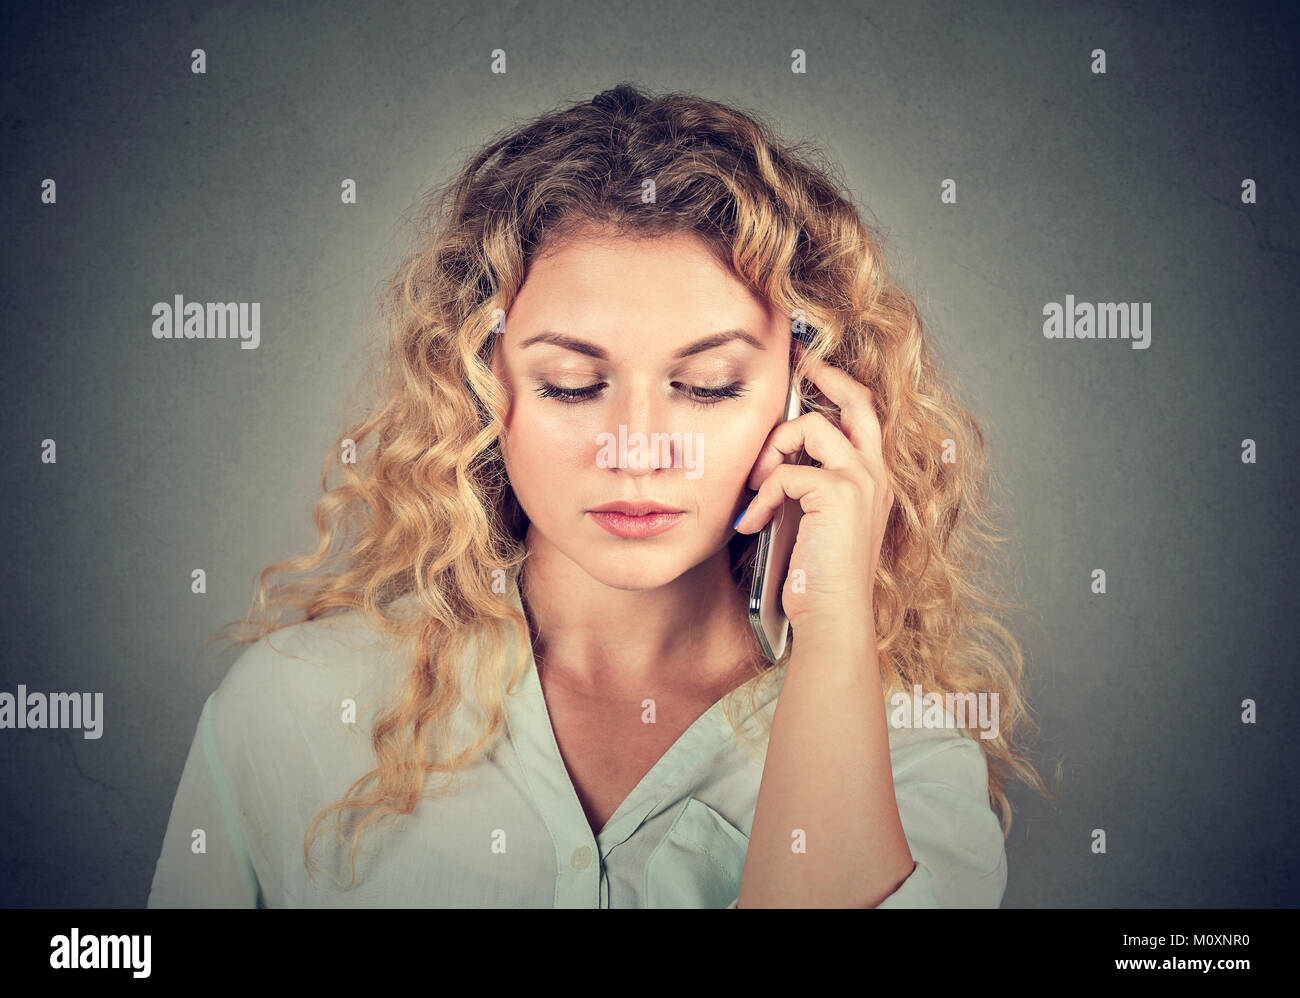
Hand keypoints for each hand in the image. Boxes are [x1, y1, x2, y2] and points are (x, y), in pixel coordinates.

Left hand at [734, 343, 894, 632]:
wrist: (833, 616)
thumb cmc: (819, 578)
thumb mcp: (816, 522)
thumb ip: (808, 487)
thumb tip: (775, 461)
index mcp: (873, 478)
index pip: (864, 414)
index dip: (839, 384)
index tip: (810, 364)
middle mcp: (875, 473)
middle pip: (855, 399)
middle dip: (823, 373)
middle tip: (794, 360)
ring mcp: (861, 479)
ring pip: (810, 427)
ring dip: (771, 450)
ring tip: (755, 484)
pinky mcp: (838, 492)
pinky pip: (786, 472)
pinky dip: (760, 497)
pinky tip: (750, 524)